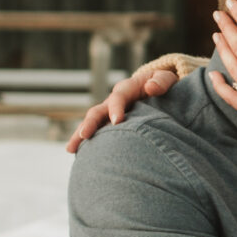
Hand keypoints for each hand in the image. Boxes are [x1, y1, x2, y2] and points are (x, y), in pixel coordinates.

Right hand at [64, 62, 179, 151]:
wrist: (158, 90)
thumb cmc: (163, 86)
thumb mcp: (165, 79)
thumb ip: (161, 82)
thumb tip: (151, 88)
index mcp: (127, 89)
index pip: (118, 98)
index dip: (116, 108)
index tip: (117, 121)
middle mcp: (113, 101)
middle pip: (97, 111)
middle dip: (90, 123)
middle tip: (85, 135)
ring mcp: (109, 114)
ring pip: (92, 124)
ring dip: (80, 135)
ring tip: (71, 149)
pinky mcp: (110, 125)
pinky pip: (97, 134)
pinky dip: (88, 144)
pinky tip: (81, 157)